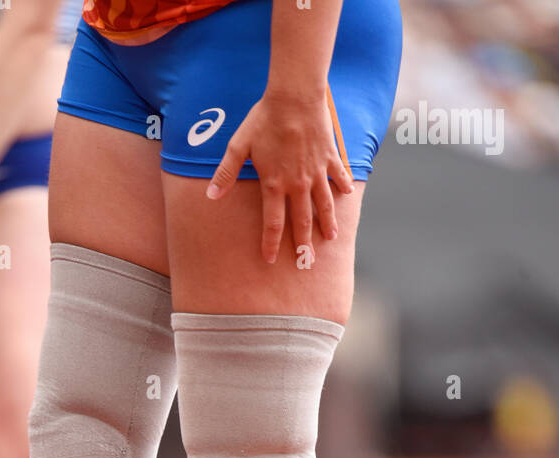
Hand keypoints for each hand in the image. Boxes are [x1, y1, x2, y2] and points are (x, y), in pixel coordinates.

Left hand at [207, 91, 353, 264]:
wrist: (295, 95)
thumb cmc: (264, 118)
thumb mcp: (239, 145)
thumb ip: (226, 172)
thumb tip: (211, 196)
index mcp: (274, 184)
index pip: (272, 223)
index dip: (271, 243)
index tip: (270, 259)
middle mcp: (297, 184)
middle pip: (301, 221)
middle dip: (303, 244)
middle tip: (306, 262)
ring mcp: (316, 171)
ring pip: (324, 204)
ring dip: (326, 223)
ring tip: (330, 238)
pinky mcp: (329, 157)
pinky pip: (339, 176)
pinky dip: (344, 186)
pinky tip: (347, 195)